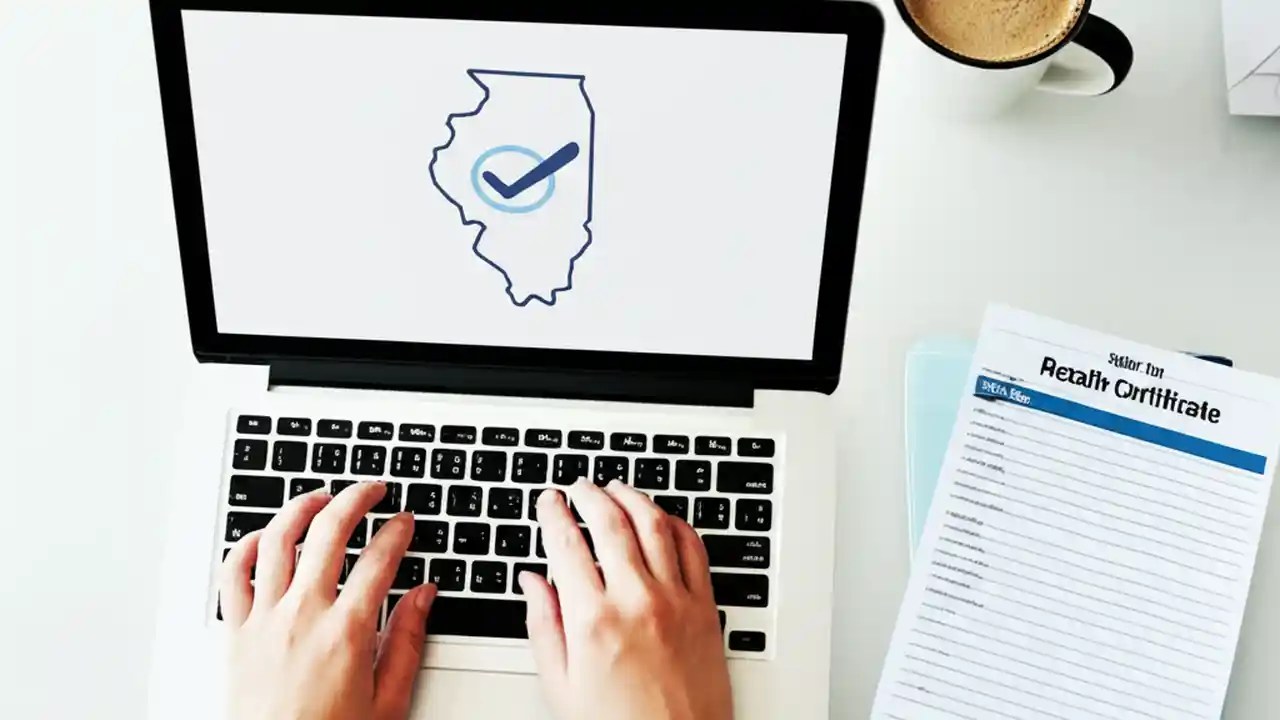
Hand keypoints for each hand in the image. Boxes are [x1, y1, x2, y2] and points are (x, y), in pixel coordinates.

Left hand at [219, 483, 435, 719]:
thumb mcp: (387, 701)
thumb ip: (408, 641)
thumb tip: (424, 597)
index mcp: (347, 632)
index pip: (379, 559)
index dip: (397, 532)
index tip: (404, 522)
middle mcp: (302, 616)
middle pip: (329, 532)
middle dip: (357, 499)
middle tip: (372, 490)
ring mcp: (264, 620)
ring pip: (278, 540)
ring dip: (302, 508)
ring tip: (321, 497)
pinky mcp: (235, 633)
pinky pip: (232, 573)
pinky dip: (247, 545)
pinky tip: (264, 536)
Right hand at [522, 480, 731, 719]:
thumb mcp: (561, 687)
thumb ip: (543, 626)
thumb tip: (532, 582)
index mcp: (592, 621)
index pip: (566, 544)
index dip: (553, 513)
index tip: (548, 500)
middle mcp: (636, 602)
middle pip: (610, 522)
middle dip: (589, 495)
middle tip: (578, 486)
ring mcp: (675, 601)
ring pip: (654, 524)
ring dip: (632, 497)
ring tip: (616, 488)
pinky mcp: (705, 608)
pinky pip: (693, 548)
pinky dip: (676, 523)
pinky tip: (662, 518)